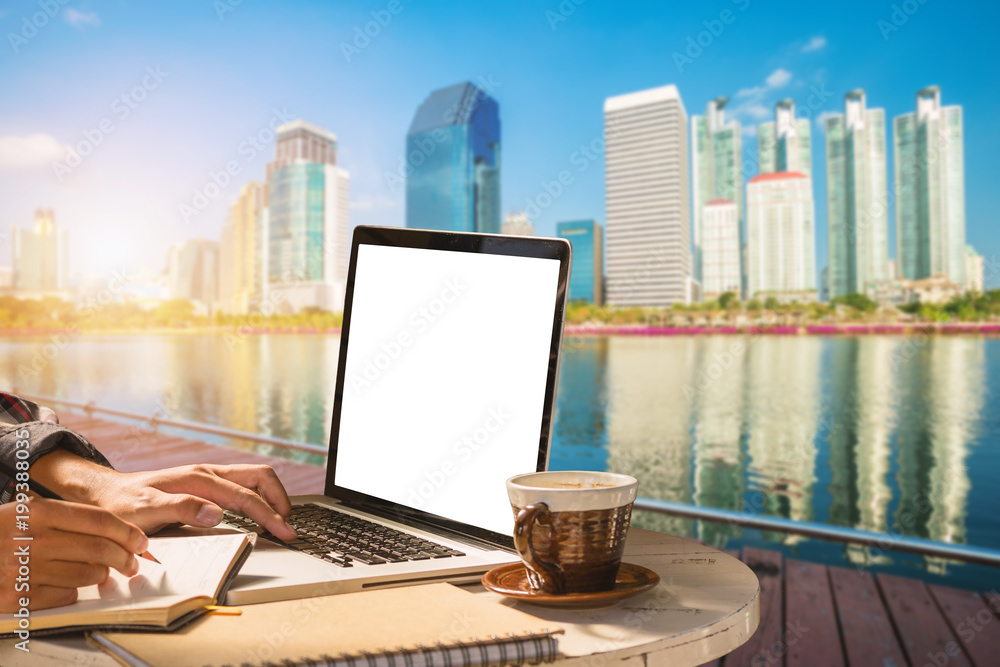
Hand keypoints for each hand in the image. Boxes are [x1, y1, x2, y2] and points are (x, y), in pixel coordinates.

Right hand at [0, 497, 147, 611]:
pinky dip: (75, 592)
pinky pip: (64, 596)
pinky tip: (72, 586)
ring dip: (103, 576)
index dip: (127, 532)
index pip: (99, 520)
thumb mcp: (23, 512)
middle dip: (125, 557)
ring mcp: (24, 570)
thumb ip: (62, 517)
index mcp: (38, 513)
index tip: (141, 541)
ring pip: (87, 574)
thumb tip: (112, 531)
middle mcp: (33, 540)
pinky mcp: (16, 598)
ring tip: (106, 573)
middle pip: (99, 549)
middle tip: (133, 563)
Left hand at [90, 464, 296, 540]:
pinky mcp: (205, 485)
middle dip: (280, 500)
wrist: (104, 494)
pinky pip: (242, 486)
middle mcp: (208, 473)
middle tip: (288, 526)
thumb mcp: (145, 510)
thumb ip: (181, 509)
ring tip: (280, 520)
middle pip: (259, 476)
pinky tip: (259, 513)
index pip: (246, 496)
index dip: (269, 514)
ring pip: (254, 478)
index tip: (285, 532)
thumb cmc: (122, 505)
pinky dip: (259, 498)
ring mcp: (208, 477)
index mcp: (199, 479)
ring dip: (271, 497)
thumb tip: (216, 513)